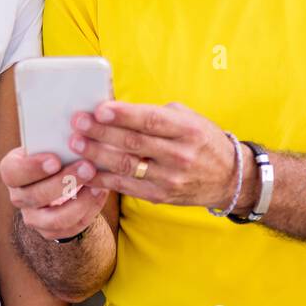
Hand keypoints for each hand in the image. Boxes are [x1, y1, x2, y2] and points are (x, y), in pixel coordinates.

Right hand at [0, 146, 108, 241]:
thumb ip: (56, 137)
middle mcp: (18, 196)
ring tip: (98, 184)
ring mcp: (33, 217)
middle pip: (35, 196)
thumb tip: (77, 122)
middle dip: (64, 182)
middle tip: (87, 167)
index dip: (32, 168)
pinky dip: (89, 210)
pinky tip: (100, 193)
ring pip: (54, 219)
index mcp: (12, 170)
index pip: (12, 172)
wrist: (59, 176)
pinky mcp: (50, 231)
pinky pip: (71, 228)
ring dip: (80, 202)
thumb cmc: (55, 151)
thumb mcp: (49, 141)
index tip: (55, 159)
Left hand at [69, 100, 238, 207]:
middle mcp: (180, 155)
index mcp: (187, 130)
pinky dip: (104, 179)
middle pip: (134, 143)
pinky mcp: (161, 196)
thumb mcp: (188, 119)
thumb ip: (156, 114)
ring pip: (127, 166)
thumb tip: (117, 109)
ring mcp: (170, 179)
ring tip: (76, 144)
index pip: (151, 121)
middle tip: (78, 123)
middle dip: (102, 133)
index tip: (99, 109)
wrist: (229, 178)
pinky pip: (127, 187)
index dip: (124, 115)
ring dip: (97, 155)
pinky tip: (86, 170)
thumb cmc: (202, 140)